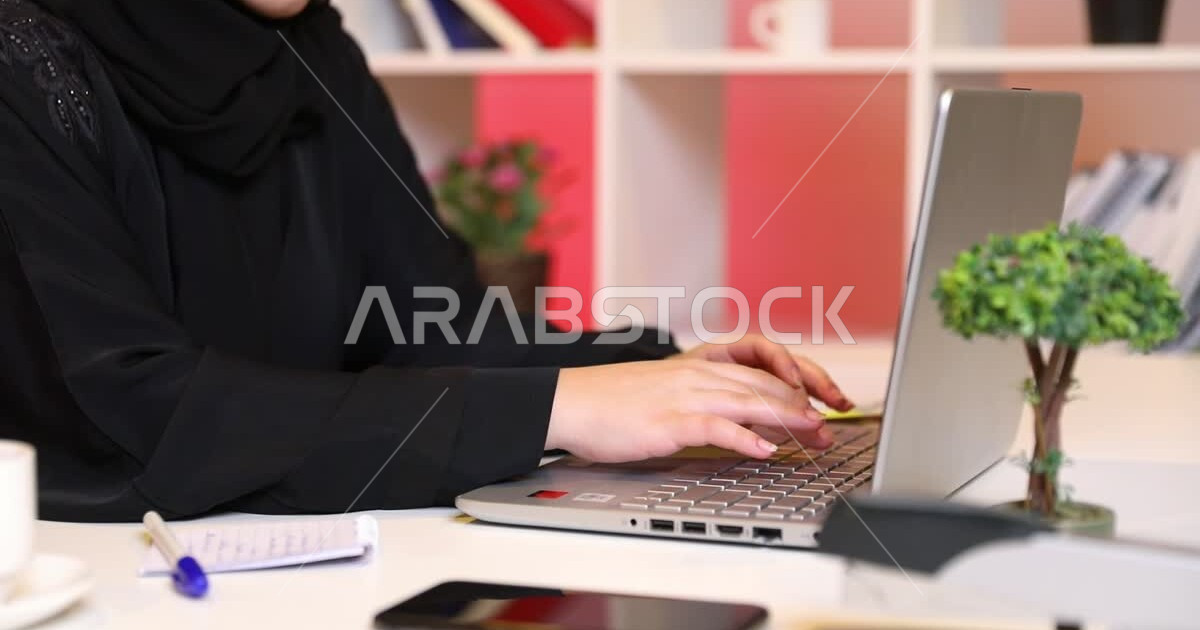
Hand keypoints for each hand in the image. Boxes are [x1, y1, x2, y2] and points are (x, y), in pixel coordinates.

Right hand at [546, 359, 829, 462]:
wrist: (571, 402)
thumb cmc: (614, 401)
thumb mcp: (667, 390)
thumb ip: (705, 398)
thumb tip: (740, 420)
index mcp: (701, 363)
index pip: (764, 363)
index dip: (801, 380)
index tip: (826, 400)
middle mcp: (699, 374)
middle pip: (766, 383)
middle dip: (804, 404)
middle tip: (831, 427)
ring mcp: (686, 395)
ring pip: (749, 400)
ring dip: (787, 418)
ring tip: (814, 433)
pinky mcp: (670, 420)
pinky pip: (715, 427)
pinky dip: (744, 438)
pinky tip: (764, 450)